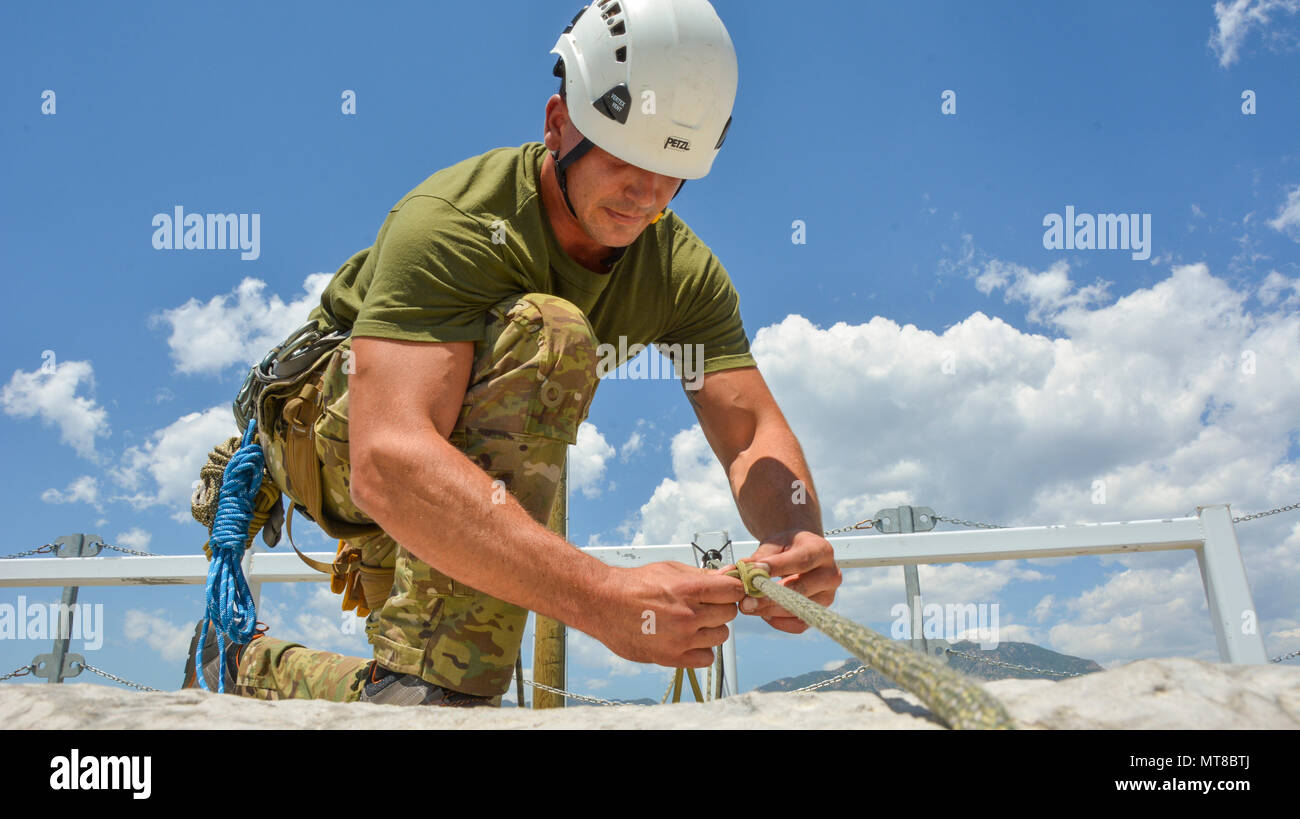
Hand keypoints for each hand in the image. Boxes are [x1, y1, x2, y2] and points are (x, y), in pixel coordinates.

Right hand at [590, 561, 745, 667]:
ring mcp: (681, 638)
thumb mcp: (670, 569)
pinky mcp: (671, 657)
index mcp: (689, 589)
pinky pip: (706, 658)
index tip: (726, 591)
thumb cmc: (635, 584)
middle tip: (704, 606)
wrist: (604, 604)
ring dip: (711, 629)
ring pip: (720, 636)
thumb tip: (729, 575)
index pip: (733, 591)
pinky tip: (689, 639)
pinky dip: (701, 650)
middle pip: (729, 614)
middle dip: (720, 608)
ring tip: (693, 622)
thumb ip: (702, 575)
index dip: (731, 589)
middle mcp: (688, 615)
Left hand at [732, 529, 840, 633]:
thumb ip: (757, 558)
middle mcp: (830, 574)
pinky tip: (763, 614)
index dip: (777, 568)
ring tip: (748, 606)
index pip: (801, 561)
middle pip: (801, 590)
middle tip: (745, 601)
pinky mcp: (819, 612)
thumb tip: (734, 572)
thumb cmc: (786, 546)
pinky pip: (799, 624)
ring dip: (770, 611)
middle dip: (769, 597)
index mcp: (821, 551)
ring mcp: (827, 596)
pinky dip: (779, 622)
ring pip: (799, 610)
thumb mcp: (773, 544)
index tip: (753, 572)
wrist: (800, 552)